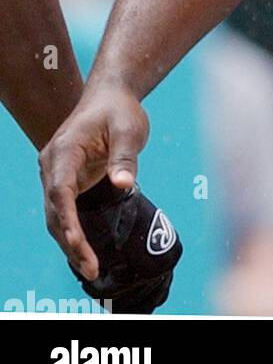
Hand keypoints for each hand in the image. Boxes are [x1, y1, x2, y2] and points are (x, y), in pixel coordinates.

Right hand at [38, 83, 149, 281]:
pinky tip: (84, 251)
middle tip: (92, 268)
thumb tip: (125, 184)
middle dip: (70, 241)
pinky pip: (63, 211)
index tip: (77, 243)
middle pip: (55, 210)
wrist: (110, 95)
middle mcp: (53, 164)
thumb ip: (125, 157)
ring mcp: (56, 173)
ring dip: (70, 242)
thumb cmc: (119, 110)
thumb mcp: (129, 129)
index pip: (59, 191)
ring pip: (56, 215)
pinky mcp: (65, 180)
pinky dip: (72, 232)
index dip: (67, 220)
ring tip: (91, 268)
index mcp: (65, 150)